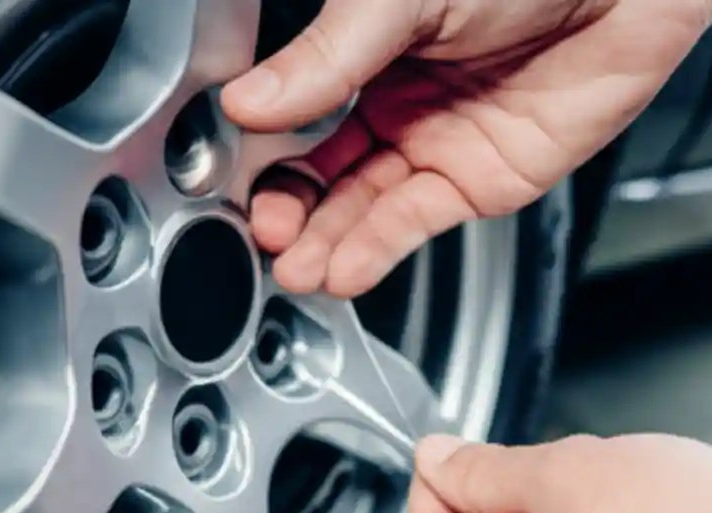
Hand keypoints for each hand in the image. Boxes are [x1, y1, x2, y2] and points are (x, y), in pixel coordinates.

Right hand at [222, 0, 711, 296]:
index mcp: (364, 46)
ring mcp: (435, 142)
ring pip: (363, 203)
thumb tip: (252, 101)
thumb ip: (328, 57)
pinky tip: (342, 266)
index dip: (261, 149)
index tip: (233, 178)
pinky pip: (415, 221)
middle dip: (289, 207)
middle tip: (262, 233)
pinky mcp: (479, 180)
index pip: (292, 109)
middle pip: (322, 168)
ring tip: (293, 267)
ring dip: (326, 240)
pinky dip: (377, 248)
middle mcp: (393, 98)